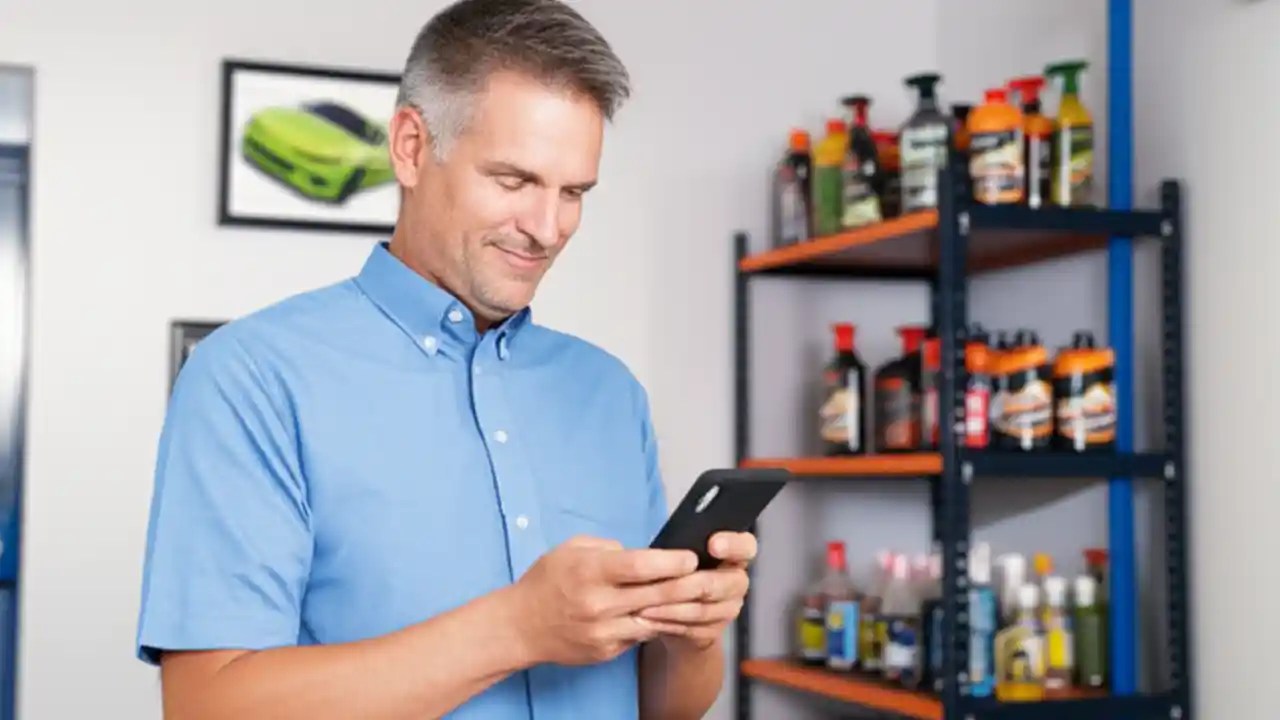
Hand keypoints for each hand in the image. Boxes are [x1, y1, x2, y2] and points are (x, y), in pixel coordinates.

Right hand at [511, 536, 711, 665]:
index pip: (640, 566)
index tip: (691, 558)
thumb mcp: (571, 549)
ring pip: (655, 619)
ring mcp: (604, 631)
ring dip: (681, 610)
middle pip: (656, 595)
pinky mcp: (607, 650)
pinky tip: (674, 616)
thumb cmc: (546, 581)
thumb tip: (640, 553)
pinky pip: (641, 635)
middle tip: (711, 578)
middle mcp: (599, 603)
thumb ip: (607, 548)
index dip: (671, 562)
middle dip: (689, 586)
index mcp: (591, 572)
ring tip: (703, 599)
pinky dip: (658, 624)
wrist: (519, 627)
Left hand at [636, 531, 756, 649]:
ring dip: (669, 609)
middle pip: (718, 584)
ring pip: (701, 610)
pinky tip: (647, 620)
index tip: (713, 545)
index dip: (733, 545)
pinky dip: (666, 624)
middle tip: (656, 582)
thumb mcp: (679, 553)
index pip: (746, 546)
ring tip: (641, 607)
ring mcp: (729, 609)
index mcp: (734, 554)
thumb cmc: (678, 571)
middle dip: (682, 585)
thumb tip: (664, 548)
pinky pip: (691, 629)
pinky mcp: (715, 632)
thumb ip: (679, 547)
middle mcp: (737, 581)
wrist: (678, 611)